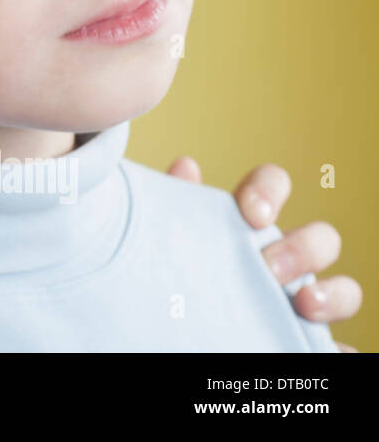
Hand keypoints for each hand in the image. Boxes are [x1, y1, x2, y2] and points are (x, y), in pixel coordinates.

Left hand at [167, 157, 360, 351]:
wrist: (171, 330)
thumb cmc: (177, 274)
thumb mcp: (171, 241)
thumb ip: (178, 207)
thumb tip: (186, 166)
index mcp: (248, 224)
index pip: (271, 185)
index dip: (270, 190)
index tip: (253, 214)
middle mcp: (284, 260)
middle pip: (320, 238)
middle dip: (301, 249)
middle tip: (268, 268)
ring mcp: (302, 301)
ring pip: (344, 290)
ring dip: (333, 294)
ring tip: (304, 304)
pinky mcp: (308, 343)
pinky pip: (339, 347)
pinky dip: (340, 348)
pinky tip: (324, 349)